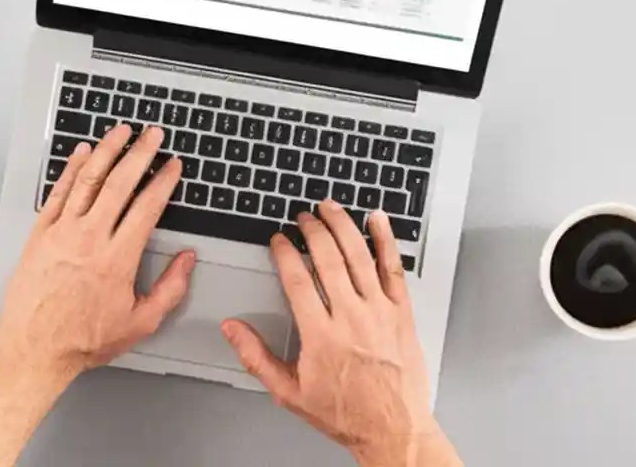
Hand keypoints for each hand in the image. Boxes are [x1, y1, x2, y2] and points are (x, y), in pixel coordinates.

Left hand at [0, 125, 195, 399]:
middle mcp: (90, 238)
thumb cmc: (83, 340)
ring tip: (120, 131)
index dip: (164, 181)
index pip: (147, 207)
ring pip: (88, 180)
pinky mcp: (40, 234)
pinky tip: (82, 154)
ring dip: (107, 151)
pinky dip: (72, 169)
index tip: (173, 165)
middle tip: (153, 135)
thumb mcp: (140, 323)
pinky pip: (58, 193)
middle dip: (140, 153)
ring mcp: (62, 233)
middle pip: (120, 183)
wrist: (34, 350)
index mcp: (118, 258)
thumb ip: (170, 289)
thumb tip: (186, 260)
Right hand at [221, 202, 458, 466]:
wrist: (393, 428)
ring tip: (330, 208)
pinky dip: (385, 240)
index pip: (298, 280)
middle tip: (303, 217)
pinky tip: (378, 220)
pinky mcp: (402, 312)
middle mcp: (351, 318)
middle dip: (313, 231)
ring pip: (359, 256)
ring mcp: (380, 312)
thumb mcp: (289, 392)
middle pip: (328, 259)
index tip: (279, 240)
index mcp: (321, 336)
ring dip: (343, 226)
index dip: (286, 254)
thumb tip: (232, 329)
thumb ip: (256, 357)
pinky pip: (394, 268)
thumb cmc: (345, 413)